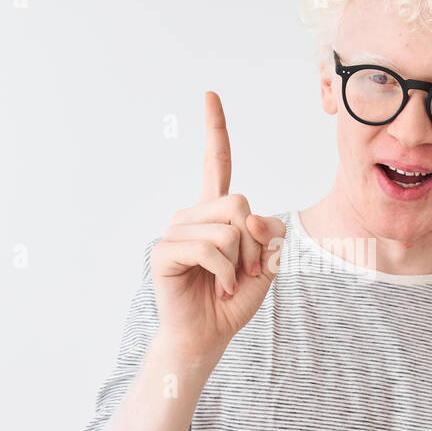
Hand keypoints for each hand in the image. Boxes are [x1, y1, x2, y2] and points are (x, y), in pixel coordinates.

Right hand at [149, 91, 287, 362]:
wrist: (207, 335)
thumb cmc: (233, 299)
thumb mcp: (265, 262)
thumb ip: (267, 234)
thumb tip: (249, 218)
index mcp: (214, 212)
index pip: (216, 164)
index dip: (215, 130)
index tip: (210, 95)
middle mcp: (191, 215)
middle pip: (238, 202)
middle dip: (253, 242)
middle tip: (246, 271)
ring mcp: (174, 231)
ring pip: (227, 229)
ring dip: (240, 263)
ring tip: (228, 283)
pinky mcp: (164, 251)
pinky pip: (211, 249)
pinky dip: (226, 274)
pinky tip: (219, 288)